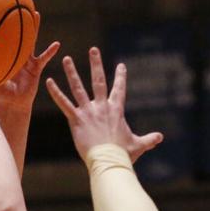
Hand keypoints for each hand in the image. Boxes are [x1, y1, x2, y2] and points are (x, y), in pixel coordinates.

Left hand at [0, 14, 59, 111]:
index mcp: (2, 54)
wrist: (11, 105)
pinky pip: (44, 59)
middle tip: (15, 0)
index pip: (0, 35)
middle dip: (15, 17)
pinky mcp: (35, 69)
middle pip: (15, 32)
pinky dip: (50, 52)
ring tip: (36, 14)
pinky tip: (57, 45)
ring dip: (33, 27)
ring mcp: (26, 60)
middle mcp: (14, 54)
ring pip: (30, 40)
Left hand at [46, 46, 163, 163]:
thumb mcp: (138, 145)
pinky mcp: (76, 120)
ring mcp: (88, 112)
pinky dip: (56, 93)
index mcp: (116, 110)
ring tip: (66, 58)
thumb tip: (161, 137)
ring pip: (78, 88)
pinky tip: (49, 81)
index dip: (121, 76)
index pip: (119, 89)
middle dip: (96, 64)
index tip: (121, 65)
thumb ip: (149, 139)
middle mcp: (102, 106)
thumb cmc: (122, 154)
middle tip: (93, 50)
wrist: (108, 160)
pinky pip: (64, 104)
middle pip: (98, 80)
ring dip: (72, 72)